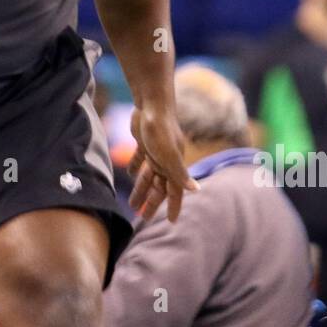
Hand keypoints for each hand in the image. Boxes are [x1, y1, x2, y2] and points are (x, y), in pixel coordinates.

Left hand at [127, 107, 197, 222]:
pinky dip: (135, 168)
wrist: (151, 104)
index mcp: (174, 166)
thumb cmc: (161, 130)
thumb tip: (196, 190)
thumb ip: (180, 172)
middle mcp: (167, 161)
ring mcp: (156, 152)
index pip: (175, 192)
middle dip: (152, 203)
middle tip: (144, 219)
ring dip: (141, 190)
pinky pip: (140, 160)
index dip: (174, 207)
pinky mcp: (144, 142)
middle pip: (159, 187)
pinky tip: (130, 174)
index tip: (172, 222)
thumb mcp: (169, 154)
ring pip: (148, 176)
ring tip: (132, 204)